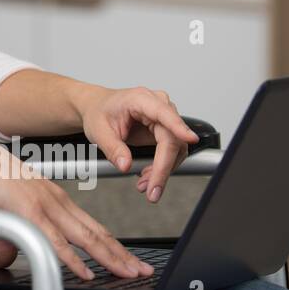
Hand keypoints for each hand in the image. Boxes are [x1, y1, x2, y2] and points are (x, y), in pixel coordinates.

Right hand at [0, 131, 152, 281]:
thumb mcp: (8, 207)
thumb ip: (11, 235)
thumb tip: (6, 258)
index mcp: (55, 199)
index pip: (92, 226)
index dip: (113, 245)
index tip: (128, 259)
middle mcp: (57, 202)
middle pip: (98, 233)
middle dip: (122, 254)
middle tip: (141, 269)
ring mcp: (46, 206)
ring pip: (86, 238)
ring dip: (110, 258)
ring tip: (126, 272)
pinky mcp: (31, 212)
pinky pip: (57, 241)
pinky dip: (74, 260)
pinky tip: (86, 271)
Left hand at [74, 85, 199, 202]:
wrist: (97, 108)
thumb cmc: (99, 113)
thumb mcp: (98, 131)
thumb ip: (113, 148)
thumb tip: (125, 165)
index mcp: (141, 99)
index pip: (164, 114)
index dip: (179, 128)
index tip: (191, 139)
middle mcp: (158, 105)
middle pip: (172, 137)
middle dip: (163, 167)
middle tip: (151, 190)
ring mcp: (164, 117)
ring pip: (176, 147)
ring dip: (163, 170)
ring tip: (145, 184)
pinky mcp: (165, 129)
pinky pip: (171, 150)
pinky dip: (161, 166)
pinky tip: (148, 175)